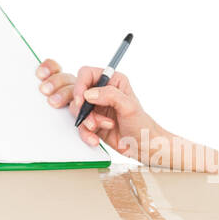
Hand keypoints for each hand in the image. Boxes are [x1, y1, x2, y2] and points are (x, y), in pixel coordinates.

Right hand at [34, 59, 165, 162]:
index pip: (87, 74)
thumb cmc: (141, 124)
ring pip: (77, 110)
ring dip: (87, 122)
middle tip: (88, 119)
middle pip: (77, 92)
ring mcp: (95, 107)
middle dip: (81, 108)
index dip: (80, 86)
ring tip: (100, 127)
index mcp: (112, 80)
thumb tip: (89, 94)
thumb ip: (110, 95)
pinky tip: (95, 138)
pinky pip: (80, 125)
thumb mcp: (129, 106)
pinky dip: (86, 133)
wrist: (141, 145)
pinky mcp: (92, 122)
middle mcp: (102, 92)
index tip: (81, 100)